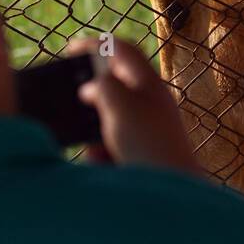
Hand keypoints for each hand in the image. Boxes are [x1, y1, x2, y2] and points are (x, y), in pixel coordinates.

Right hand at [69, 36, 200, 174]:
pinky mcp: (142, 156)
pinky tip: (103, 166)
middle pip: (114, 88)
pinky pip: (113, 148)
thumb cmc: (151, 146)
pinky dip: (103, 155)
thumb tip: (90, 87)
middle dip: (92, 99)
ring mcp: (147, 131)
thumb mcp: (120, 106)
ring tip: (95, 151)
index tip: (70, 49)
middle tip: (75, 104)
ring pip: (110, 122)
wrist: (173, 198)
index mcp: (148, 84)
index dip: (95, 45)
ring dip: (95, 135)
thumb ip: (102, 86)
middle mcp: (150, 104)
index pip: (121, 51)